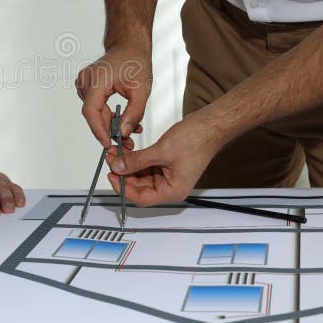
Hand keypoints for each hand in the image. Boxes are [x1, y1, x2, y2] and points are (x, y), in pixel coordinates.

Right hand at [75, 44, 151, 146]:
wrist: (130, 46)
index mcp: (96, 79)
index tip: (109, 144)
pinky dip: (108, 116)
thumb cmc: (136, 61)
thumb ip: (134, 113)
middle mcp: (85, 80)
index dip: (99, 130)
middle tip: (126, 142)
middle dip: (109, 131)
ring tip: (129, 131)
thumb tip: (124, 133)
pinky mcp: (87, 86)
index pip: (91, 111)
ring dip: (110, 124)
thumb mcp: (141, 90)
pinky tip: (122, 120)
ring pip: (94, 112)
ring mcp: (84, 83)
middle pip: (92, 114)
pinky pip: (95, 106)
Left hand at [105, 110, 226, 205]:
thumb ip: (137, 161)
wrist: (211, 125)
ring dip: (127, 165)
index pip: (141, 197)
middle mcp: (170, 186)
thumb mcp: (161, 151)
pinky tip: (127, 151)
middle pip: (139, 187)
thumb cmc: (197, 140)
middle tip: (111, 159)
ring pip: (140, 176)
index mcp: (173, 190)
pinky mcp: (166, 165)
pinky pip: (146, 166)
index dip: (123, 188)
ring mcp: (168, 176)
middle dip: (123, 173)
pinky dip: (135, 159)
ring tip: (115, 152)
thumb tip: (118, 167)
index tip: (111, 175)